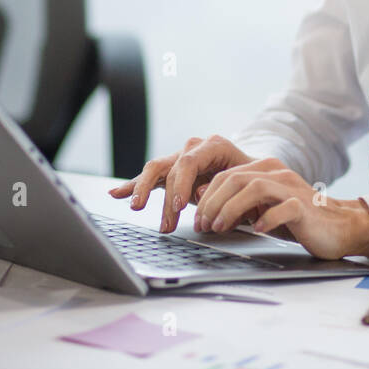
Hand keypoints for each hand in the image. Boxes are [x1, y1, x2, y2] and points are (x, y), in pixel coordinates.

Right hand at [108, 134, 254, 233]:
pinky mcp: (172, 171)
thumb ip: (222, 186)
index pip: (189, 162)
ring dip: (144, 190)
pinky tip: (116, 193)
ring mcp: (180, 158)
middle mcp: (194, 148)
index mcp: (214, 145)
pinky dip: (133, 185)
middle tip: (167, 223)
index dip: (181, 184)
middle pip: (170, 168)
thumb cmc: (251, 178)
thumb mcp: (245, 181)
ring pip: (155, 169)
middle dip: (166, 198)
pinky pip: (150, 178)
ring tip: (135, 206)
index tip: (179, 206)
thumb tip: (198, 193)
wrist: (252, 174)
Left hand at [193, 164, 368, 260]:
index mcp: (266, 170)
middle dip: (214, 203)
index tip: (199, 220)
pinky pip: (283, 208)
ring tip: (221, 227)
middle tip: (204, 226)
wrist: (340, 227)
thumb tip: (200, 198)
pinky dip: (266, 219)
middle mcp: (278, 173)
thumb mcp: (262, 209)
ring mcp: (293, 188)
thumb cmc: (299, 220)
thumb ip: (237, 203)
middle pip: (236, 178)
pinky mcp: (306, 206)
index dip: (208, 197)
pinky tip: (258, 230)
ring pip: (255, 187)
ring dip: (232, 208)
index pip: (227, 176)